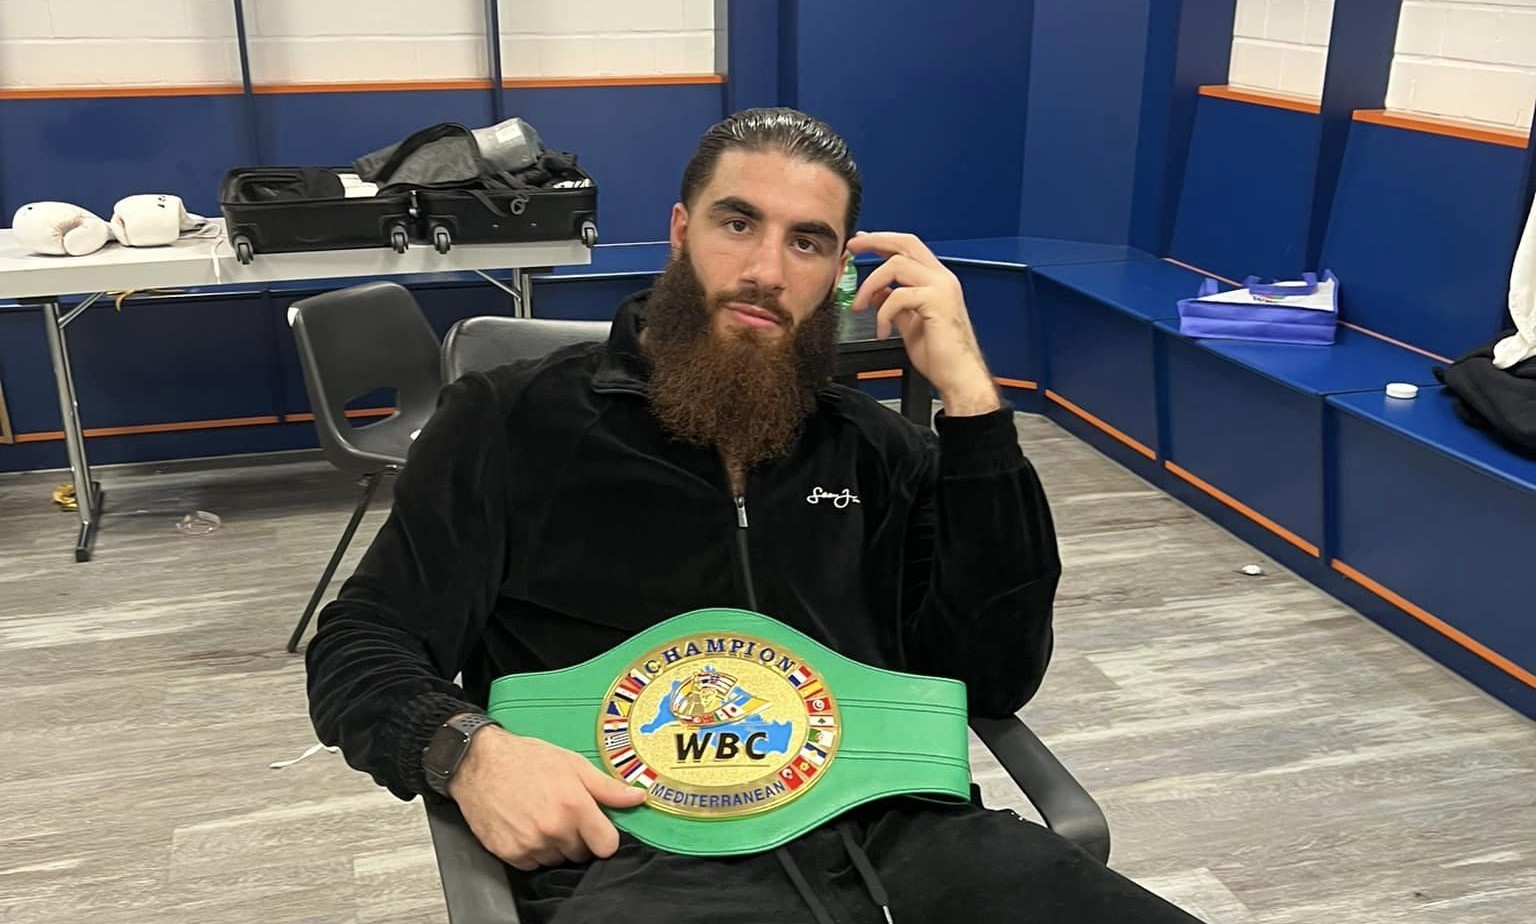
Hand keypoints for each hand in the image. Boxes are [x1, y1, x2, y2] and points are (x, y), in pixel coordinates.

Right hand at [447, 727, 647, 870]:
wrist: (479, 763)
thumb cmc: (526, 759)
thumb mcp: (573, 765)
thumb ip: (607, 787)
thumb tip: (638, 797)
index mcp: (575, 807)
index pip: (607, 845)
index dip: (603, 836)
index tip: (596, 828)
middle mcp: (554, 829)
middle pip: (582, 853)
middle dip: (578, 837)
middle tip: (562, 813)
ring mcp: (531, 844)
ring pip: (557, 859)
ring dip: (554, 845)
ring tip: (541, 816)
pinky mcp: (510, 853)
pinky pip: (533, 864)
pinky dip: (533, 850)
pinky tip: (525, 826)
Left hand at [846, 232, 999, 415]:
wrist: (958, 378)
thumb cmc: (941, 357)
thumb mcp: (910, 325)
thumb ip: (896, 305)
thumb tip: (878, 293)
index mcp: (937, 282)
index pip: (908, 249)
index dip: (883, 241)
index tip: (860, 243)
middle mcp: (942, 279)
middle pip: (905, 243)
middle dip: (874, 241)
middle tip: (851, 248)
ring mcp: (942, 288)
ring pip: (896, 265)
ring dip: (870, 285)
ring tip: (859, 307)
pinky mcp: (937, 302)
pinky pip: (898, 295)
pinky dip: (882, 313)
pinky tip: (882, 332)